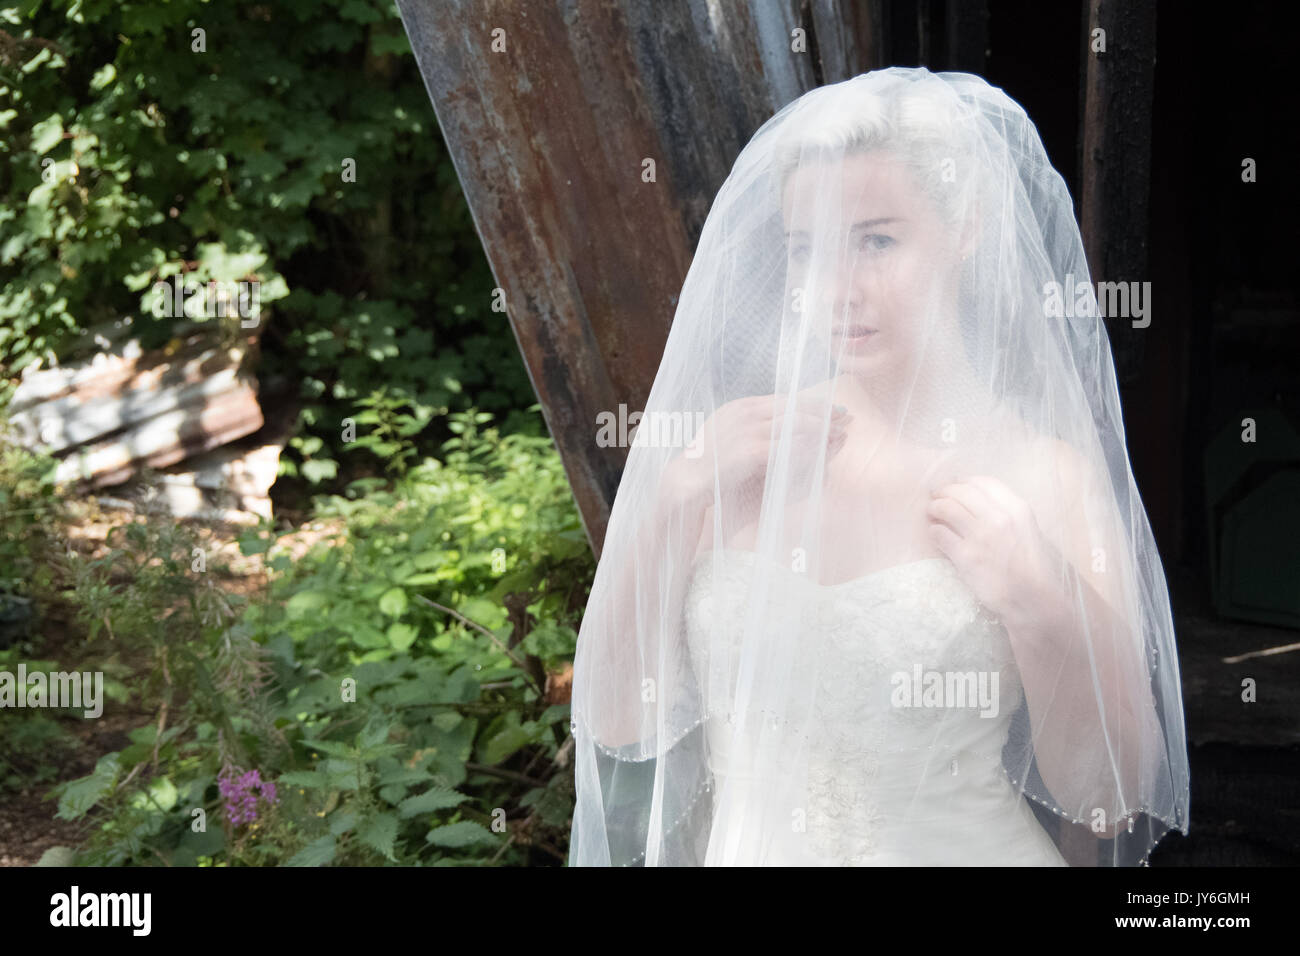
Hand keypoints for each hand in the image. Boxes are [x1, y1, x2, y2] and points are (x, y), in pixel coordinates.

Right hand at [667, 390, 847, 508]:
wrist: (685, 482)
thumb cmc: (709, 465)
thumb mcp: (729, 437)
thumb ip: (753, 428)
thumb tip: (780, 426)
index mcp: (741, 406)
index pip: (785, 399)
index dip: (812, 402)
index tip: (833, 407)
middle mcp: (745, 412)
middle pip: (794, 407)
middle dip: (823, 411)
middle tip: (847, 416)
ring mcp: (746, 430)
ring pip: (794, 424)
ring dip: (821, 428)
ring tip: (841, 433)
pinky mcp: (748, 450)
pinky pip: (787, 446)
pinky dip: (807, 447)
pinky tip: (823, 451)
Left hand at [925, 474, 1061, 626]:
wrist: (1034, 599)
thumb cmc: (1032, 567)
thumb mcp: (1027, 530)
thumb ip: (1006, 513)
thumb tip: (978, 500)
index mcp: (1017, 509)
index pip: (983, 482)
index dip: (964, 482)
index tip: (956, 487)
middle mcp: (999, 517)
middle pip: (960, 491)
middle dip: (944, 491)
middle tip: (937, 497)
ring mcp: (981, 536)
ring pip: (946, 508)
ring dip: (935, 507)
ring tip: (932, 512)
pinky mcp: (966, 556)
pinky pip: (939, 534)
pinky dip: (934, 531)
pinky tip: (936, 534)